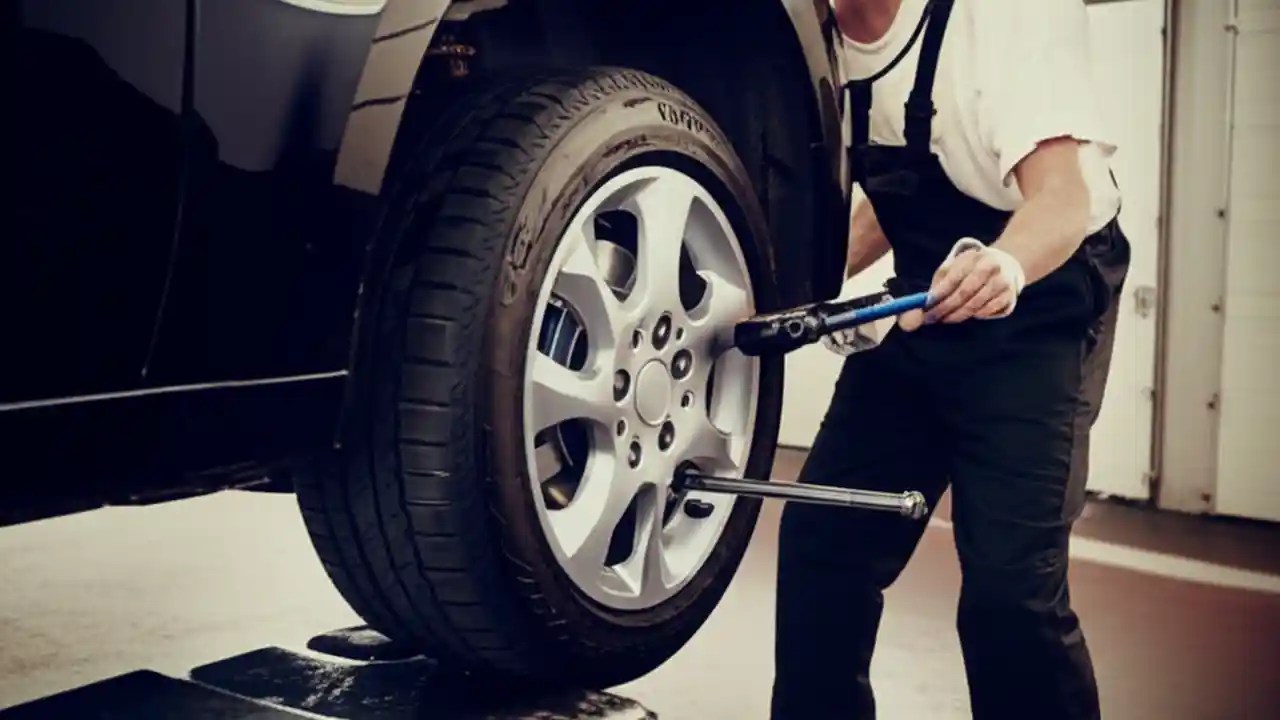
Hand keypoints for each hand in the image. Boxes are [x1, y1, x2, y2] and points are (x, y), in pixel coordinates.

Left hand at [898, 238, 1025, 330]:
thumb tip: (912, 313)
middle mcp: (991, 266)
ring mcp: (1003, 281)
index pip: (953, 278)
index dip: (939, 294)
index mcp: (973, 257)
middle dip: (946, 308)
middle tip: (932, 318)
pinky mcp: (1010, 296)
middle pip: (965, 293)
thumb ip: (936, 285)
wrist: (1007, 264)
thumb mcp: (954, 268)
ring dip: (958, 315)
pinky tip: (967, 314)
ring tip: (946, 318)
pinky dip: (975, 315)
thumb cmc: (971, 269)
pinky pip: (988, 311)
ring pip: (976, 305)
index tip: (927, 306)